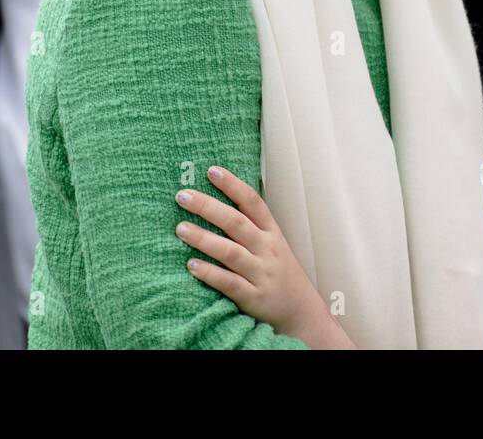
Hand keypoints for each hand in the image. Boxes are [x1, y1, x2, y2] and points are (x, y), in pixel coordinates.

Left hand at [175, 166, 355, 347]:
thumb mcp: (273, 244)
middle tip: (183, 195)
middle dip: (209, 207)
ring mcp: (261, 273)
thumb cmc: (280, 272)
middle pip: (237, 223)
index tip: (212, 170)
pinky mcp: (253, 297)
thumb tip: (219, 202)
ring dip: (204, 238)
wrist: (301, 311)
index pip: (253, 203)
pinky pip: (229, 283)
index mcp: (272, 232)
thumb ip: (251, 226)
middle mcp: (267, 249)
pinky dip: (210, 273)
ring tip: (180, 228)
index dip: (233, 185)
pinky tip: (191, 265)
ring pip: (231, 252)